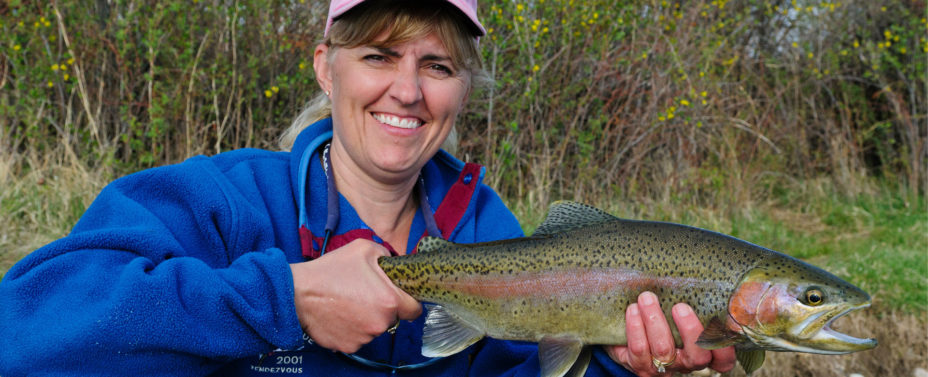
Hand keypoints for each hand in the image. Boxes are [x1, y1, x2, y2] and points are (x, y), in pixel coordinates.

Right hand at [290, 239, 421, 352]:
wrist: (297, 293)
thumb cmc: (330, 270)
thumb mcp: (364, 249)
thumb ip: (387, 256)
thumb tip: (395, 265)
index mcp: (389, 301)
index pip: (415, 309)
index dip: (409, 300)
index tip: (398, 296)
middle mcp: (380, 323)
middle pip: (393, 318)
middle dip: (384, 307)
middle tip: (365, 294)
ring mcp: (364, 338)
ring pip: (375, 329)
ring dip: (368, 319)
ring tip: (349, 303)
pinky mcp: (349, 347)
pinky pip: (359, 338)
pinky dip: (352, 329)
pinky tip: (340, 315)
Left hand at [604, 292, 735, 375]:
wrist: (624, 329)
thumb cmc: (662, 314)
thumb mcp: (680, 310)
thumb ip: (694, 302)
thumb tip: (703, 275)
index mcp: (701, 352)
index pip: (723, 360)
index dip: (724, 346)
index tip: (719, 320)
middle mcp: (685, 363)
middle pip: (697, 357)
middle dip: (689, 330)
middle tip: (679, 306)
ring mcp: (662, 367)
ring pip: (664, 350)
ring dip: (655, 320)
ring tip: (647, 298)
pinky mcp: (639, 365)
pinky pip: (639, 349)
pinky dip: (635, 327)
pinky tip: (633, 310)